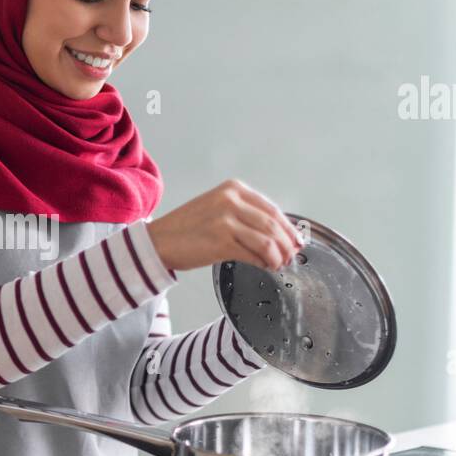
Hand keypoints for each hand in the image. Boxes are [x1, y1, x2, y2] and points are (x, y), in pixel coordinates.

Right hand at [146, 179, 303, 272]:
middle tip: (291, 256)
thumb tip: (277, 233)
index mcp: (232, 189)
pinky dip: (264, 263)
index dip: (289, 228)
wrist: (158, 241)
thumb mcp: (217, 208)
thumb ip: (244, 214)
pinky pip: (254, 254)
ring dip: (278, 256)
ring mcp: (226, 220)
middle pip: (273, 225)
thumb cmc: (187, 228)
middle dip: (287, 244)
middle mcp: (230, 200)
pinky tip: (264, 267)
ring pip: (267, 240)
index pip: (272, 209)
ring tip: (279, 265)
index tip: (297, 240)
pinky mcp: (221, 241)